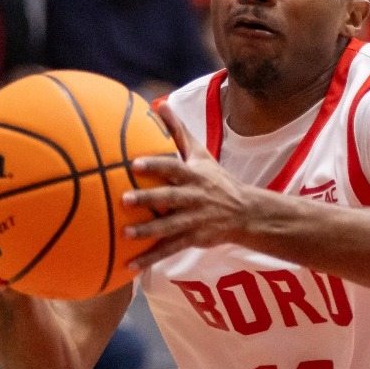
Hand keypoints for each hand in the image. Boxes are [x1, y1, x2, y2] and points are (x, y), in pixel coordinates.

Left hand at [122, 104, 262, 270]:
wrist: (245, 213)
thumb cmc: (215, 179)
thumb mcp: (200, 154)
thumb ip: (178, 130)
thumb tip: (158, 103)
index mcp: (194, 175)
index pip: (173, 167)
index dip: (155, 165)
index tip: (135, 163)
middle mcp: (194, 197)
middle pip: (169, 198)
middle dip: (148, 199)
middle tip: (124, 200)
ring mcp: (194, 220)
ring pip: (169, 227)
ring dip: (148, 232)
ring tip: (126, 234)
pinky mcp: (193, 239)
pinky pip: (170, 250)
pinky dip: (150, 259)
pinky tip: (130, 266)